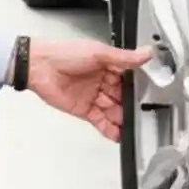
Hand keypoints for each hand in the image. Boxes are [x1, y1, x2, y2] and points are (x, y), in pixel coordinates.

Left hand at [25, 39, 154, 141]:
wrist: (39, 67)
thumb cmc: (64, 53)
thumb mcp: (99, 53)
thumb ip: (124, 58)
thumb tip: (146, 54)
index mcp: (107, 65)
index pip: (128, 80)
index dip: (137, 89)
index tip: (150, 97)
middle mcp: (101, 81)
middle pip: (121, 98)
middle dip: (131, 107)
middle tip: (144, 116)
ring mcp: (92, 96)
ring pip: (112, 111)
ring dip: (123, 121)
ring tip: (135, 129)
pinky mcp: (83, 110)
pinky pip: (100, 122)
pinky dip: (110, 129)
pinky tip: (120, 135)